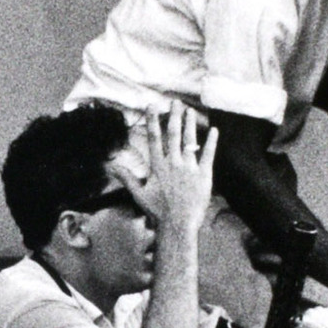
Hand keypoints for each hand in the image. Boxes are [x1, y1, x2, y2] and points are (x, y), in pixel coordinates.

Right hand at [123, 103, 215, 243]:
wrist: (178, 225)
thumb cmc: (158, 211)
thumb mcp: (139, 194)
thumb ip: (127, 178)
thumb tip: (112, 166)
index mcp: (158, 167)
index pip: (154, 139)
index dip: (153, 121)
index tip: (152, 106)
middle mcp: (174, 163)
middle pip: (173, 135)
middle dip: (174, 116)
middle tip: (175, 102)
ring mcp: (190, 168)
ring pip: (189, 141)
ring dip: (190, 124)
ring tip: (190, 111)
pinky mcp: (204, 175)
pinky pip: (208, 155)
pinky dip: (211, 142)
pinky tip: (214, 130)